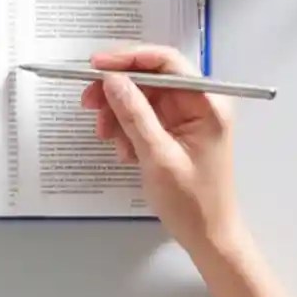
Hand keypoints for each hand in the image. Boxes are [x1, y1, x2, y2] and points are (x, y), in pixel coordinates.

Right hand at [81, 45, 242, 255]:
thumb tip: (112, 80)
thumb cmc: (192, 202)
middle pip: (150, 78)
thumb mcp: (158, 156)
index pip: (166, 62)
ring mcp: (186, 117)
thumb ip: (134, 115)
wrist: (208, 236)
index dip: (129, 59)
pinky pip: (142, 117)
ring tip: (107, 136)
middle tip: (88, 102)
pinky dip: (126, 129)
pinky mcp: (174, 131)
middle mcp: (199, 103)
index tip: (95, 66)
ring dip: (117, 113)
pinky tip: (124, 150)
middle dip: (117, 90)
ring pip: (141, 97)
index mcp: (207, 103)